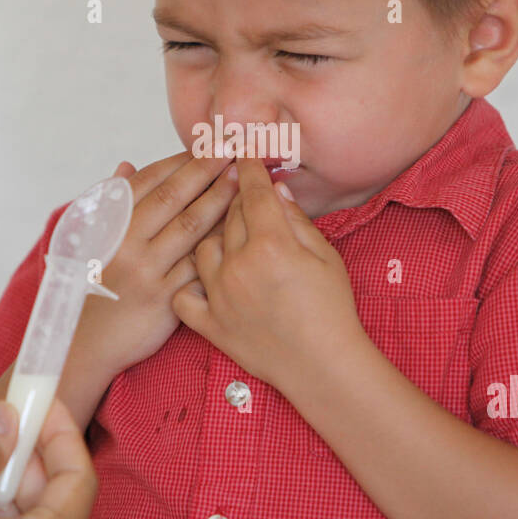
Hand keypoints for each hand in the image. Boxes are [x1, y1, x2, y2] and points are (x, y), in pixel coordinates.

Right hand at [69, 151, 238, 379]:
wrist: (86, 341)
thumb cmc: (91, 285)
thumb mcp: (89, 238)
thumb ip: (110, 201)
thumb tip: (126, 165)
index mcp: (108, 223)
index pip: (148, 180)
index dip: (180, 160)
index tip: (206, 145)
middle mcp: (126, 242)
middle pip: (173, 197)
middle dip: (206, 169)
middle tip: (231, 151)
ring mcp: (147, 270)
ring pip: (190, 227)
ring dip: (219, 200)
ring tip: (241, 180)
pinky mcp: (165, 297)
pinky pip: (199, 263)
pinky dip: (219, 243)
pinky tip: (240, 229)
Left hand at [170, 155, 361, 390]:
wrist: (324, 366)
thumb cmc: (332, 311)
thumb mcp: (324, 256)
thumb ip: (296, 220)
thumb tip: (275, 189)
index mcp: (271, 244)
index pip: (253, 192)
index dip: (248, 168)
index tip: (243, 152)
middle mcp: (238, 265)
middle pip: (226, 216)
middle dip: (231, 197)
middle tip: (237, 189)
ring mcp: (220, 295)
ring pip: (200, 248)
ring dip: (210, 237)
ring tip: (226, 236)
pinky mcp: (211, 324)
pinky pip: (185, 296)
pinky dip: (190, 284)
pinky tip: (203, 277)